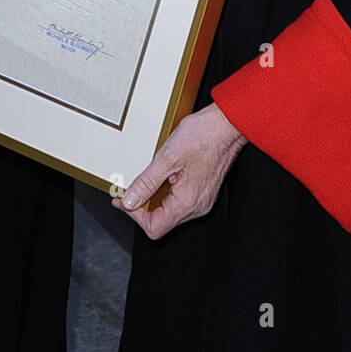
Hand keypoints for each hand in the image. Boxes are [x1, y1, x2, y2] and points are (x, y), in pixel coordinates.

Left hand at [112, 103, 246, 239]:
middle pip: (162, 221)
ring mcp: (202, 200)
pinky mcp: (204, 191)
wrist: (227, 124)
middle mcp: (197, 206)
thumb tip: (129, 200)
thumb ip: (146, 183)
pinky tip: (163, 175)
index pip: (154, 227)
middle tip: (129, 190)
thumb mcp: (166, 158)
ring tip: (146, 179)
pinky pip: (180, 201)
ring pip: (170, 211)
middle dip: (143, 206)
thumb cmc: (204, 136)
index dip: (134, 216)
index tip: (124, 200)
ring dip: (154, 198)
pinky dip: (167, 192)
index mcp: (187, 202)